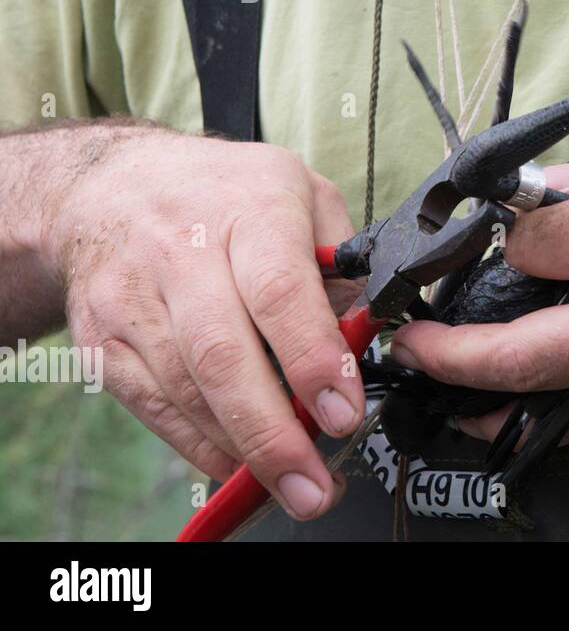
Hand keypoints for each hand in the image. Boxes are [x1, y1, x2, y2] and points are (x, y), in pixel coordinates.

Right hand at [51, 125, 360, 518]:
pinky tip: (238, 465)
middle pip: (222, 355)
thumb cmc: (227, 192)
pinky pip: (153, 408)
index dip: (313, 358)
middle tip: (313, 485)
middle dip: (273, 432)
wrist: (110, 185)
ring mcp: (134, 299)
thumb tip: (365, 333)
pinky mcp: (102, 341)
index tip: (343, 412)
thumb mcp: (303, 193)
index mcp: (249, 209)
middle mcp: (183, 251)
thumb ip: (342, 262)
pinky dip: (199, 446)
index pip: (279, 291)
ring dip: (240, 449)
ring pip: (185, 391)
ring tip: (290, 485)